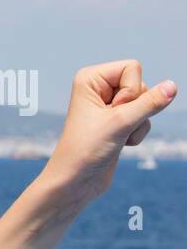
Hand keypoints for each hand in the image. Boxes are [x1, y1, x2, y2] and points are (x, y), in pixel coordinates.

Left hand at [43, 61, 176, 204]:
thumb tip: (172, 86)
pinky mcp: (118, 120)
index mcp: (90, 78)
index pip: (132, 67)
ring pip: (146, 102)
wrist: (75, 180)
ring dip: (137, 123)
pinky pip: (144, 117)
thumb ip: (150, 102)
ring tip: (115, 136)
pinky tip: (120, 143)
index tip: (111, 112)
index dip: (130, 92)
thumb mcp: (122, 122)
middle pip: (141, 84)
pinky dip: (137, 132)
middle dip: (135, 109)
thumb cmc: (86, 149)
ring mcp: (109, 104)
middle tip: (113, 125)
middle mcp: (98, 87)